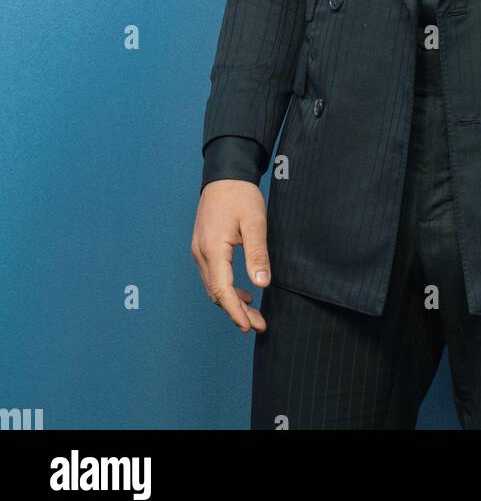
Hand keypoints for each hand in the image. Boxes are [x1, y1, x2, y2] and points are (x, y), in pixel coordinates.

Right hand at [191, 181, 270, 331]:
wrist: (225, 173)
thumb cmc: (240, 195)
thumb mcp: (255, 223)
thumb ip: (257, 254)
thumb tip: (261, 284)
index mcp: (212, 249)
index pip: (222, 290)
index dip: (235, 312)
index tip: (250, 326)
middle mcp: (201, 253)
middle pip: (216, 292)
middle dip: (235, 312)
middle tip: (257, 325)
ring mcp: (200, 249)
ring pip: (213, 285)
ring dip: (231, 302)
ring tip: (253, 314)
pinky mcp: (204, 246)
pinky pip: (212, 275)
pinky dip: (226, 288)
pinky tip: (243, 292)